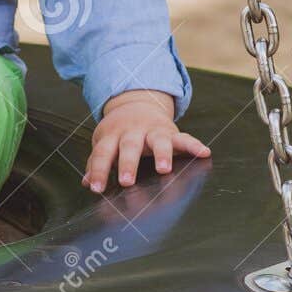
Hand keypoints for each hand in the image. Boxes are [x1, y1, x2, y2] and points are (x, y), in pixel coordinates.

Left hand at [84, 89, 210, 193]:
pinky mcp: (171, 132)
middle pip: (129, 147)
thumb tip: (87, 184)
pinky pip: (184, 138)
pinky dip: (194, 145)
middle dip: (128, 164)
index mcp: (112, 135)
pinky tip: (204, 153)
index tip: (96, 189)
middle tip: (126, 181)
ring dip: (161, 154)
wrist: (135, 103)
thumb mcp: (105, 142)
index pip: (102, 154)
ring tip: (164, 169)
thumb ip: (97, 163)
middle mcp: (132, 131)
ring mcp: (152, 130)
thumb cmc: (119, 131)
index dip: (98, 171)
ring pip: (158, 141)